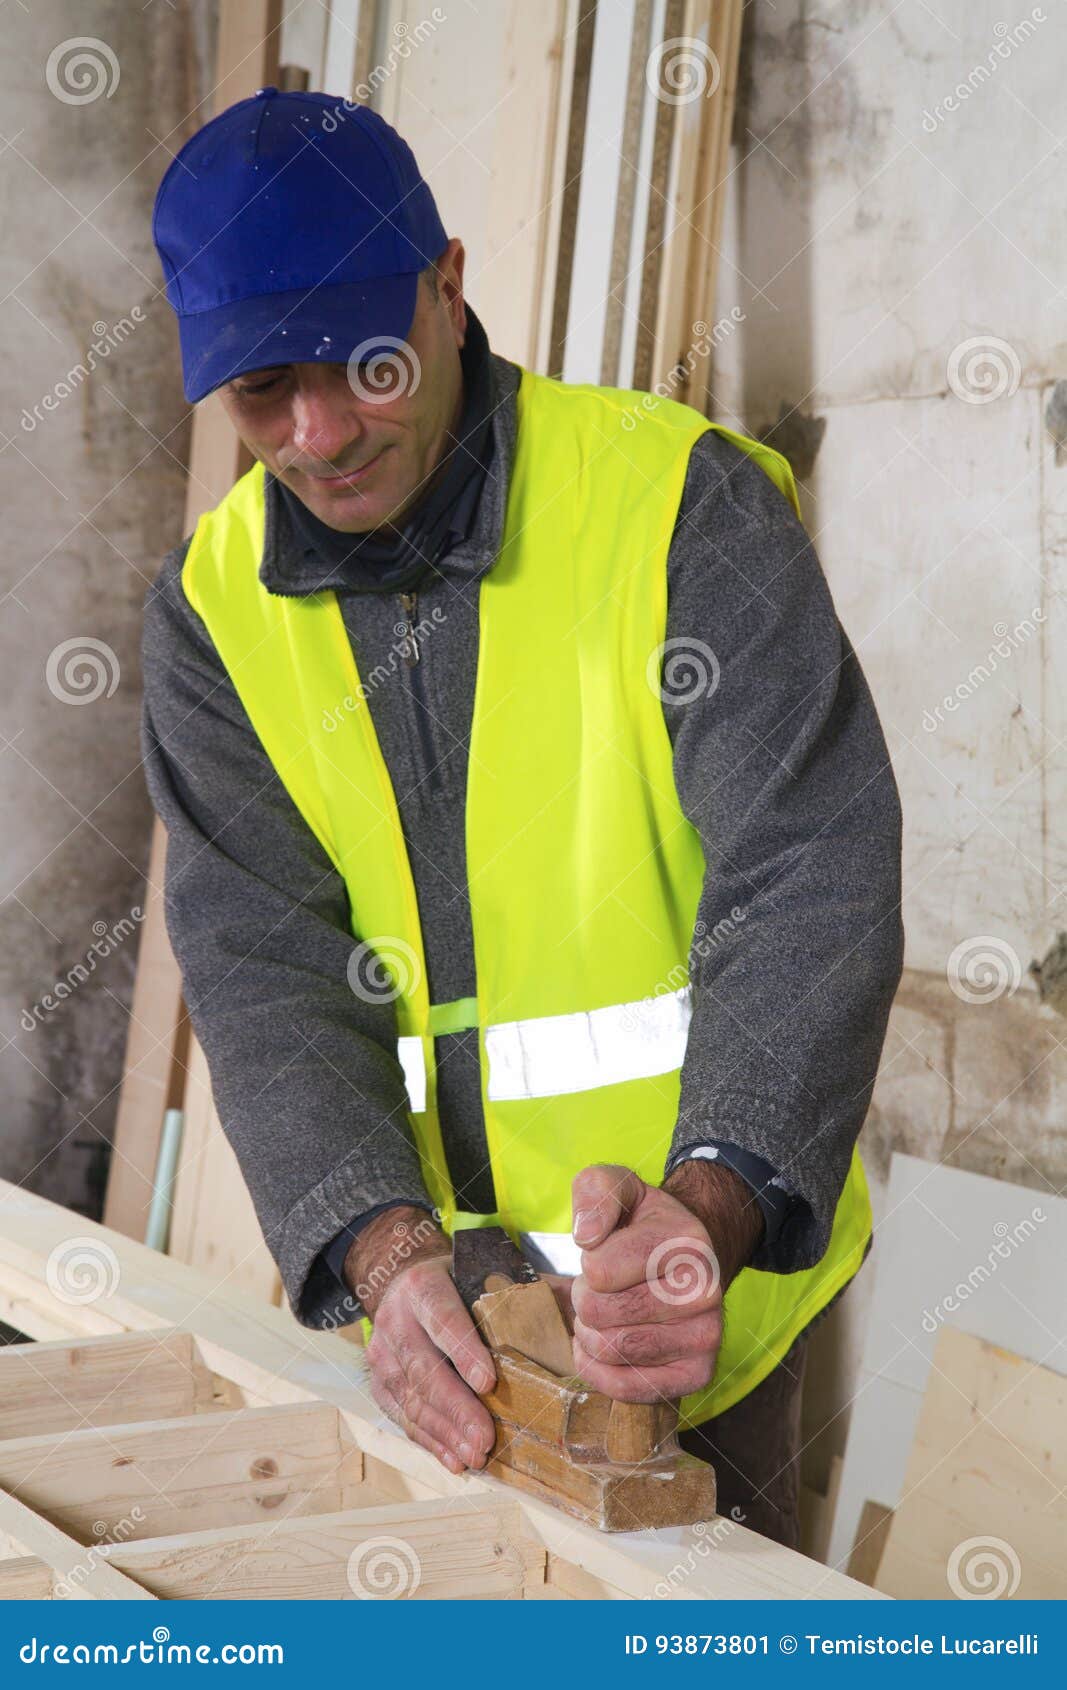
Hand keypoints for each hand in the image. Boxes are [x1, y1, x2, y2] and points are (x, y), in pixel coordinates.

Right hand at [349, 1208, 496, 1475]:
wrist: (397, 1280)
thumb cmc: (453, 1281)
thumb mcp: (475, 1272)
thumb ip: (516, 1290)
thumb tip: (573, 1310)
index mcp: (423, 1286)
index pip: (443, 1320)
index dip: (465, 1352)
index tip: (489, 1384)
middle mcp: (395, 1319)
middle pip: (425, 1369)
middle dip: (457, 1409)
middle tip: (485, 1439)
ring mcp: (382, 1354)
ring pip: (412, 1399)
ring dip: (445, 1432)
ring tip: (475, 1455)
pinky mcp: (378, 1382)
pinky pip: (402, 1417)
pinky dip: (430, 1441)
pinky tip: (453, 1458)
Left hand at [570, 1161, 761, 1403]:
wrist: (687, 1258)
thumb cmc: (642, 1224)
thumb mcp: (617, 1187)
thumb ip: (595, 1193)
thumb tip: (586, 1235)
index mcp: (688, 1244)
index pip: (599, 1272)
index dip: (589, 1263)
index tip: (606, 1254)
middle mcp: (707, 1292)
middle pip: (599, 1314)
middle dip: (586, 1299)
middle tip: (603, 1288)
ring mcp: (706, 1338)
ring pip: (609, 1350)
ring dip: (591, 1332)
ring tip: (608, 1312)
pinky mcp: (697, 1376)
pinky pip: (624, 1388)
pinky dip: (598, 1369)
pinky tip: (604, 1345)